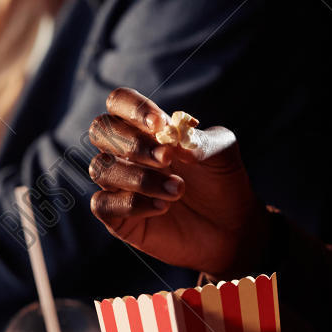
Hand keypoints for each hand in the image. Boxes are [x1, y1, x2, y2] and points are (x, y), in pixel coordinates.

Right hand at [87, 88, 270, 278]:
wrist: (230, 228)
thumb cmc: (222, 182)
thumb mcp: (222, 152)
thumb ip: (199, 139)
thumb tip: (172, 139)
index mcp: (148, 129)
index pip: (120, 103)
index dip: (133, 108)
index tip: (160, 125)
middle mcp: (127, 153)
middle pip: (101, 130)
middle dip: (134, 144)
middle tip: (167, 159)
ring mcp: (119, 184)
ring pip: (101, 168)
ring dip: (140, 178)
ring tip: (177, 190)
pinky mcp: (117, 217)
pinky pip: (101, 204)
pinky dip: (131, 204)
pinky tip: (162, 208)